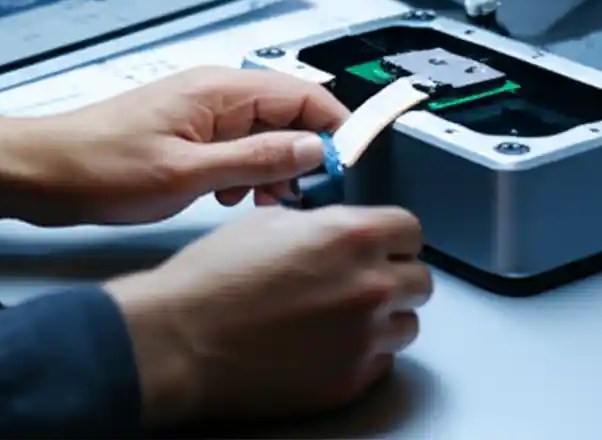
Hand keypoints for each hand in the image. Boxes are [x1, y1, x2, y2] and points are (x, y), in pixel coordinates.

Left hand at [0, 67, 348, 225]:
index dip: (333, 128)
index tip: (345, 167)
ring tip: (257, 200)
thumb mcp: (187, 174)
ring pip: (265, 132)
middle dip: (303, 153)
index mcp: (221, 90)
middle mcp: (216, 93)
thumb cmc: (101, 169)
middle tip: (297, 195)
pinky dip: (245, 170)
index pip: (304, 94)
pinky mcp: (189, 133)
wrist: (40, 173)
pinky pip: (237, 145)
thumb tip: (314, 149)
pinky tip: (229, 196)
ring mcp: (202, 112)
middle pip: (288, 112)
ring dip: (273, 166)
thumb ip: (256, 159)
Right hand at [106, 204, 431, 428]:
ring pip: (406, 325)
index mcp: (352, 237)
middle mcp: (369, 287)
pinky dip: (364, 353)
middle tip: (363, 281)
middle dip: (395, 277)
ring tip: (341, 317)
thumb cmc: (211, 280)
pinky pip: (381, 362)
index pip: (410, 230)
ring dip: (384, 318)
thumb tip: (337, 232)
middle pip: (420, 280)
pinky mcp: (350, 380)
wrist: (180, 340)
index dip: (393, 237)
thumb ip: (321, 224)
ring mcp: (364, 338)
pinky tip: (327, 344)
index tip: (384, 245)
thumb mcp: (269, 222)